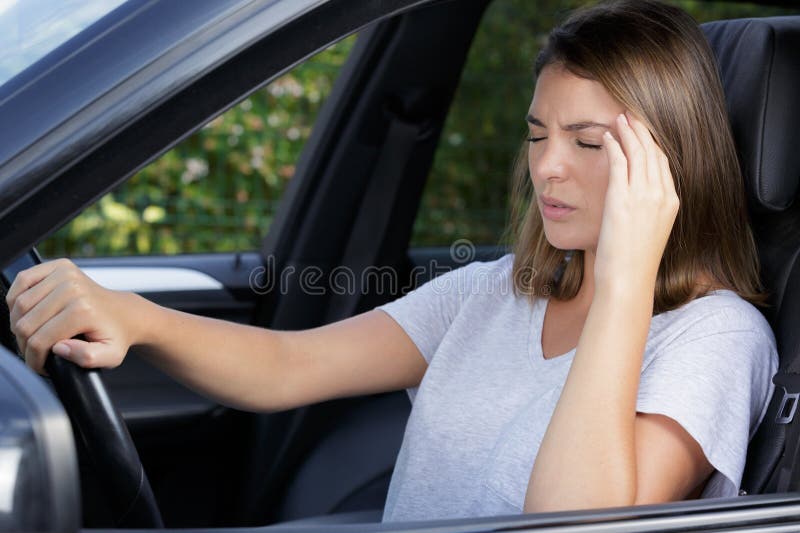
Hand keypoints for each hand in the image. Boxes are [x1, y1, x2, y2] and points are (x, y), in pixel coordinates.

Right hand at [5, 258, 134, 373]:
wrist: (125, 313)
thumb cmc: (115, 336)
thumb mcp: (110, 356)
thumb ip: (86, 358)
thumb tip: (59, 347)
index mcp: (83, 311)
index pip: (38, 341)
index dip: (34, 359)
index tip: (41, 366)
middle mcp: (73, 288)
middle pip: (24, 324)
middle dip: (25, 344)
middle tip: (36, 352)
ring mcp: (65, 274)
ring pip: (19, 304)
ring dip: (19, 323)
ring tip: (32, 334)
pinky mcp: (59, 266)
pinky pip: (22, 280)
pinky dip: (16, 298)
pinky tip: (27, 312)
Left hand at [594, 112, 678, 289]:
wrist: (628, 280)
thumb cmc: (633, 262)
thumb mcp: (649, 231)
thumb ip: (647, 210)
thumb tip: (636, 200)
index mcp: (672, 203)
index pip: (664, 164)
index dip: (653, 144)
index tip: (643, 131)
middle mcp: (661, 195)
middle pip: (654, 152)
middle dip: (642, 130)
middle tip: (631, 114)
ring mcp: (643, 196)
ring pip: (638, 152)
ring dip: (628, 132)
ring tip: (619, 118)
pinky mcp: (622, 198)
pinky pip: (619, 162)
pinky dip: (614, 146)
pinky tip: (608, 136)